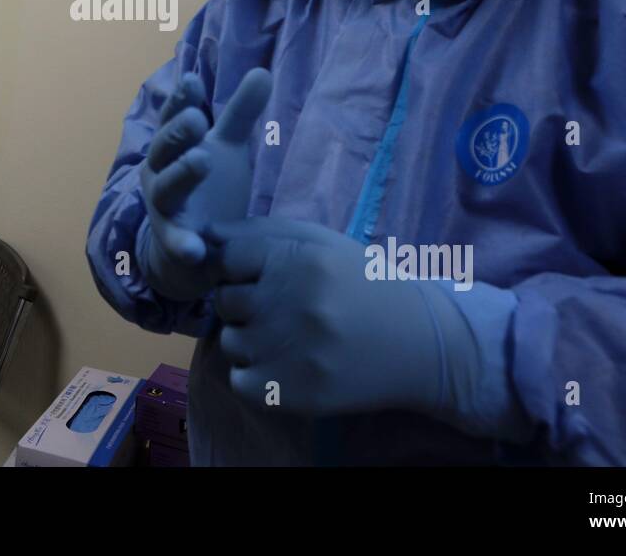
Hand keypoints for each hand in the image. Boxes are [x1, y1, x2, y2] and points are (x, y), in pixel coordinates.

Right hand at [137, 68, 271, 300]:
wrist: (191, 247)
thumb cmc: (207, 187)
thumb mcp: (225, 147)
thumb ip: (240, 113)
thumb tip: (262, 71)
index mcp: (172, 147)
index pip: (173, 118)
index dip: (180, 100)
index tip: (192, 80)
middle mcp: (160, 174)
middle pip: (164, 150)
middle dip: (177, 133)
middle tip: (197, 119)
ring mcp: (164, 209)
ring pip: (167, 190)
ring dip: (181, 175)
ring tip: (201, 160)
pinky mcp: (174, 243)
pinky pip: (175, 243)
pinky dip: (182, 244)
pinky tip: (196, 249)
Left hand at [212, 219, 472, 418]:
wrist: (420, 343)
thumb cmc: (363, 283)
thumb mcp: (320, 242)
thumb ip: (261, 231)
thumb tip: (205, 234)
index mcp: (297, 258)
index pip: (223, 258)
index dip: (235, 268)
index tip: (257, 276)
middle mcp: (290, 302)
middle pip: (223, 301)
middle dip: (244, 304)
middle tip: (280, 309)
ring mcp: (290, 351)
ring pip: (230, 342)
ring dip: (249, 340)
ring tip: (288, 338)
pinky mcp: (293, 393)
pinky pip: (241, 382)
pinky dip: (255, 377)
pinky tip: (286, 365)